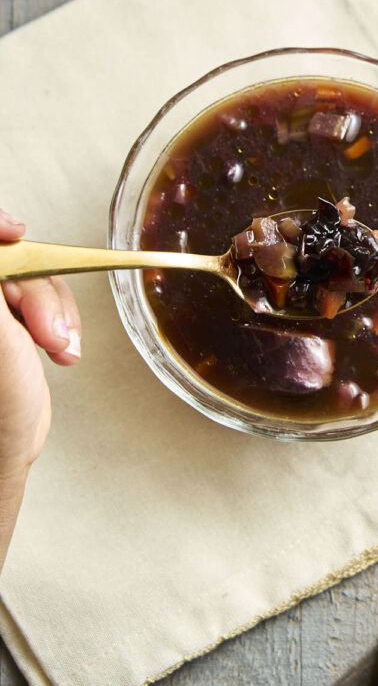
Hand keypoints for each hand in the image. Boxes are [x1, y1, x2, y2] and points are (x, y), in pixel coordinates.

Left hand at [0, 209, 81, 477]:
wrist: (6, 452)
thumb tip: (2, 239)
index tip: (18, 232)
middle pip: (13, 260)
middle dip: (40, 293)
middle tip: (47, 332)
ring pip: (34, 278)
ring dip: (57, 313)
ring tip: (59, 349)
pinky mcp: (11, 323)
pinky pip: (46, 299)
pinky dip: (62, 321)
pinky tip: (62, 350)